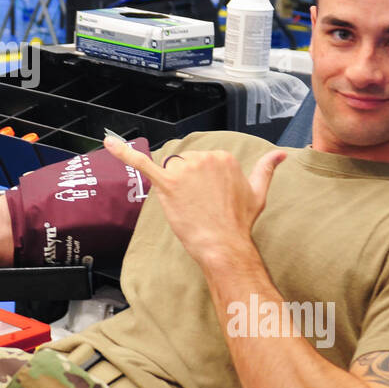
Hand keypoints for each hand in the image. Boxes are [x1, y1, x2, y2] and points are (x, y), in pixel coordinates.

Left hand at [102, 136, 285, 264]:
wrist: (224, 245)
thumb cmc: (239, 222)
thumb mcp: (258, 192)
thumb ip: (267, 168)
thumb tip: (281, 154)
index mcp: (223, 156)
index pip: (201, 163)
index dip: (201, 184)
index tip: (210, 200)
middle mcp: (204, 157)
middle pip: (183, 165)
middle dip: (186, 184)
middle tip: (199, 206)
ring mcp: (185, 170)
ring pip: (169, 172)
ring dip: (173, 188)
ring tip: (188, 207)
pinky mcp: (167, 184)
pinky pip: (142, 164)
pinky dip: (122, 153)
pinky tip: (107, 142)